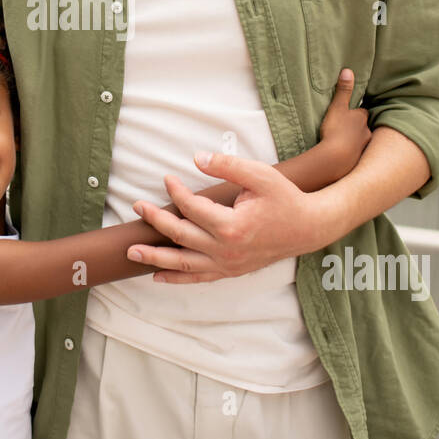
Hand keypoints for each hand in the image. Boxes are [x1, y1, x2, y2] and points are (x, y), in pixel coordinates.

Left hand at [127, 154, 328, 282]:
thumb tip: (197, 159)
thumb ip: (227, 166)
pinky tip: (157, 276)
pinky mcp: (230, 271)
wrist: (308, 228)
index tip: (167, 179)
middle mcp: (226, 250)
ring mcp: (227, 265)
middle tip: (137, 207)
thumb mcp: (260, 175)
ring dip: (155, 258)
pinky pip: (198, 278)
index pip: (192, 208)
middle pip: (180, 236)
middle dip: (155, 222)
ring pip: (183, 264)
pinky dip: (177, 278)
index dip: (176, 192)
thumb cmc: (284, 198)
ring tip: (131, 252)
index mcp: (232, 226)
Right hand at [319, 68, 371, 178]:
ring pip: (361, 141)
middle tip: (347, 127)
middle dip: (357, 127)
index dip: (357, 111)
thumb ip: (343, 90)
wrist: (336, 158)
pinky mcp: (358, 159)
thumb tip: (348, 71)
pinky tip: (344, 155)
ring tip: (344, 142)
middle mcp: (367, 131)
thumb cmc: (336, 130)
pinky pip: (356, 154)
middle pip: (363, 127)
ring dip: (354, 141)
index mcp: (361, 118)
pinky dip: (351, 153)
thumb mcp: (337, 107)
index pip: (363, 111)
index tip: (351, 111)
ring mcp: (364, 147)